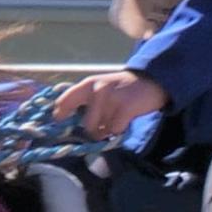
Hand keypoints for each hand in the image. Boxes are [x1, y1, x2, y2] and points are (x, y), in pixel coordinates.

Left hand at [47, 69, 166, 144]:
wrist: (152, 81)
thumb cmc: (121, 88)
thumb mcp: (99, 88)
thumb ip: (82, 100)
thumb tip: (61, 118)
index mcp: (87, 84)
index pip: (63, 102)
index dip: (59, 116)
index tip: (60, 123)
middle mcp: (97, 90)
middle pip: (86, 124)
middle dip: (94, 130)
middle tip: (104, 125)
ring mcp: (111, 99)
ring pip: (100, 129)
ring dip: (107, 130)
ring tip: (115, 120)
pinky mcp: (125, 108)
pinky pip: (114, 130)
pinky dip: (119, 131)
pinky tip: (124, 121)